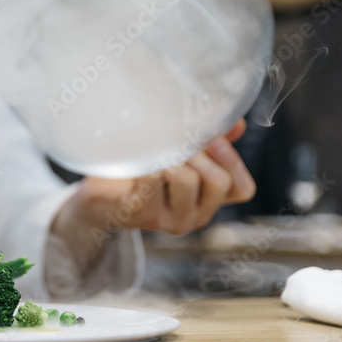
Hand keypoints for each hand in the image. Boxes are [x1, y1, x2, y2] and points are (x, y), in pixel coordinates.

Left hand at [51, 120, 254, 269]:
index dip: (232, 159)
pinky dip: (144, 162)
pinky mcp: (142, 215)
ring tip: (152, 150)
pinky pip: (152, 181)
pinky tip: (134, 160)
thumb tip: (234, 120)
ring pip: (186, 179)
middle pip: (218, 180)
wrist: (99, 194)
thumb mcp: (176, 150)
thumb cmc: (139, 168)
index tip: (212, 137)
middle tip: (176, 138)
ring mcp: (170, 220)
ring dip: (169, 155)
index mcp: (208, 200)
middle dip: (198, 152)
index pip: (242, 188)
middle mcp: (195, 215)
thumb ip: (205, 137)